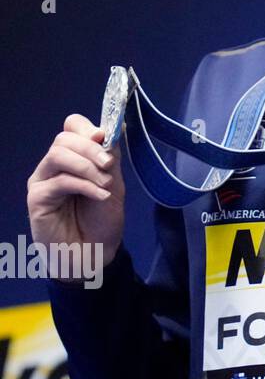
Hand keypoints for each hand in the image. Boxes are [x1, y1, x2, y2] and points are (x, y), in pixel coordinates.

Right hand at [27, 114, 125, 276]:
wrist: (95, 252)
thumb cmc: (102, 218)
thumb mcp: (113, 182)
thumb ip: (109, 156)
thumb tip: (114, 127)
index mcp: (73, 157)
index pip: (71, 127)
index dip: (87, 128)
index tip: (106, 138)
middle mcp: (54, 166)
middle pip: (64, 138)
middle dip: (91, 149)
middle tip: (109, 166)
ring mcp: (43, 181)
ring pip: (58, 155)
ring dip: (87, 166)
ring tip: (106, 184)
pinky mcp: (37, 198)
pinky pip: (60, 181)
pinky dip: (85, 185)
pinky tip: (100, 195)